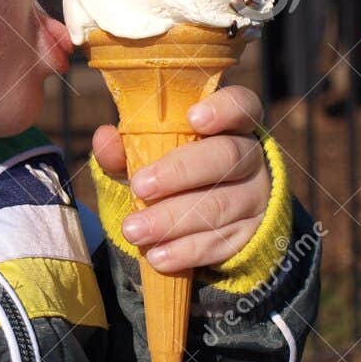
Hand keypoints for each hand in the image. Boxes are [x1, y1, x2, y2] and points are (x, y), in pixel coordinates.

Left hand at [92, 85, 270, 271]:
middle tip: (140, 187)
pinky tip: (158, 255)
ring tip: (134, 231)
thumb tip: (104, 139)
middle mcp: (250, 156)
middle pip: (226, 157)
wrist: (203, 222)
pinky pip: (221, 243)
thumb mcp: (149, 156)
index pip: (241, 106)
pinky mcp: (251, 234)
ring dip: (172, 220)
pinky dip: (186, 251)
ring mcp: (255, 197)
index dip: (222, 109)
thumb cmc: (173, 173)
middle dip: (179, 172)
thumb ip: (127, 146)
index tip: (193, 118)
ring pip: (219, 206)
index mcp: (230, 124)